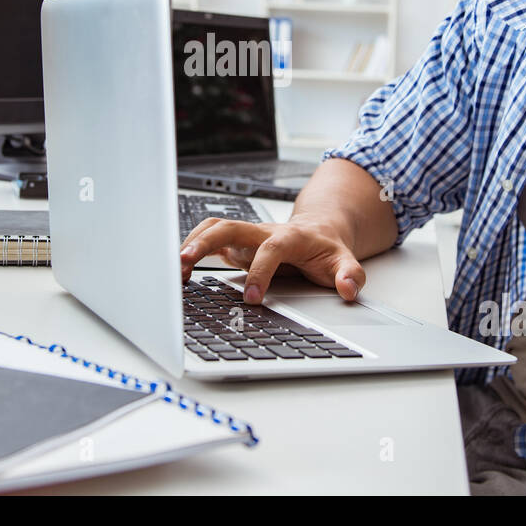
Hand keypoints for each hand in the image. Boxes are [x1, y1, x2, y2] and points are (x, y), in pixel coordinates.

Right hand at [179, 216, 365, 303]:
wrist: (320, 230)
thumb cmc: (328, 249)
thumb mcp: (346, 261)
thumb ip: (350, 275)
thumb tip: (348, 289)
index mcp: (290, 236)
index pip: (270, 249)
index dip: (260, 272)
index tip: (253, 299)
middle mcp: (264, 232)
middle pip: (229, 226)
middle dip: (205, 242)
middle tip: (185, 263)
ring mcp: (247, 237)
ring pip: (214, 228)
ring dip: (192, 244)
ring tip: (175, 269)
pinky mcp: (237, 245)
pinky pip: (209, 239)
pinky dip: (191, 250)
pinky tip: (180, 271)